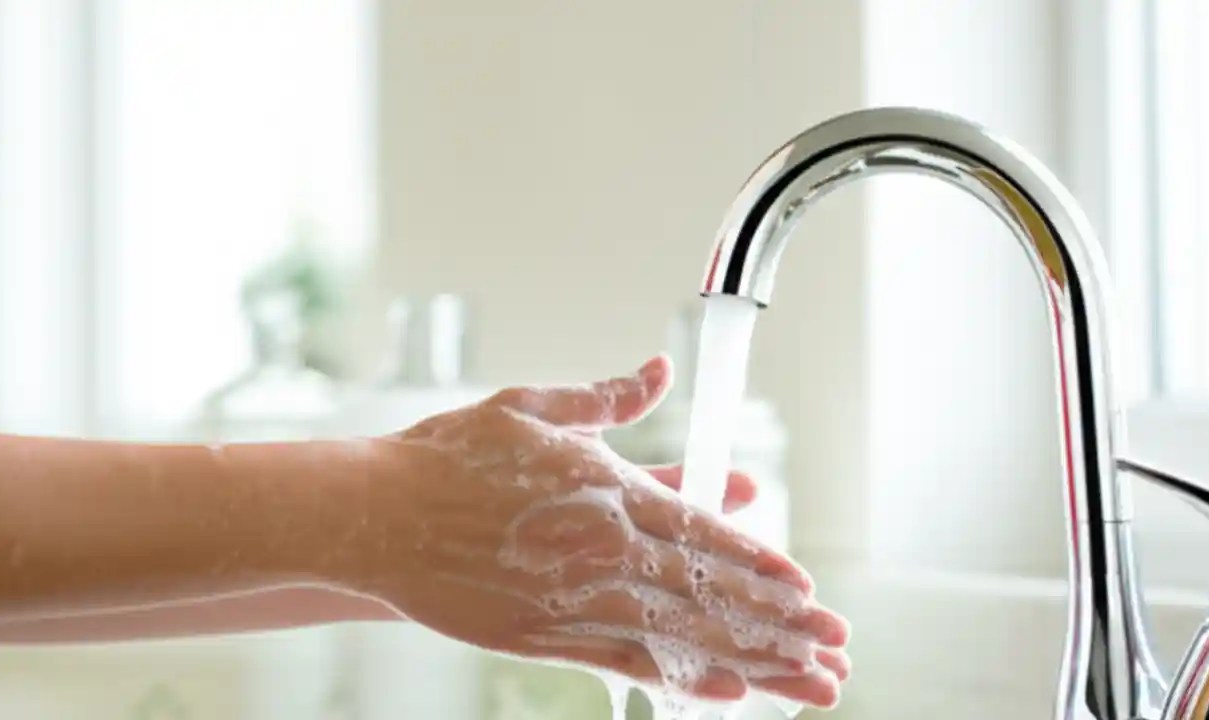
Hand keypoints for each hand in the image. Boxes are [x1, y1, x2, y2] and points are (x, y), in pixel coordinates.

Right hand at [354, 356, 850, 707]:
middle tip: (833, 647)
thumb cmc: (449, 457)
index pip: (704, 531)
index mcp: (606, 490)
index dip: (759, 563)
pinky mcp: (544, 636)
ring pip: (681, 635)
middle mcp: (602, 549)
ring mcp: (574, 600)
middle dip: (778, 622)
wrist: (375, 515)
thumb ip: (606, 398)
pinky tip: (725, 694)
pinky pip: (625, 663)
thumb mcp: (532, 408)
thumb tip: (657, 370)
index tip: (806, 589)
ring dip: (751, 659)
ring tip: (804, 682)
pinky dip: (680, 679)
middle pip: (708, 591)